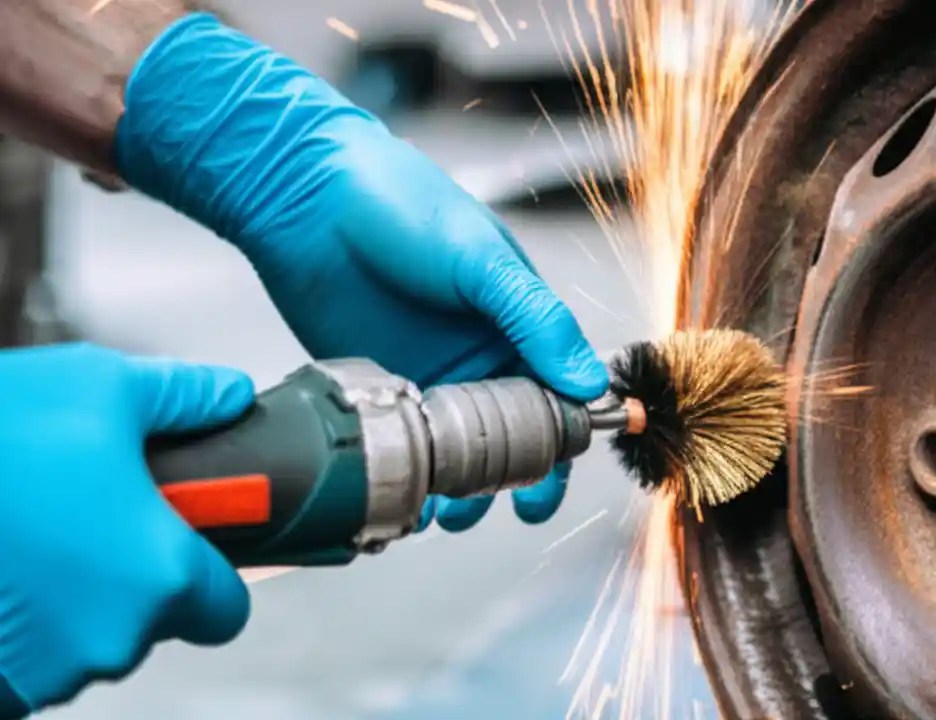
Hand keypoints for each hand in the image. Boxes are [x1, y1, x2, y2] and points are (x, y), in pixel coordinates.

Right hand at [0, 344, 254, 716]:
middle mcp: (113, 640)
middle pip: (149, 623)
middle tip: (81, 520)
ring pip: (82, 643)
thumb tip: (229, 396)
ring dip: (65, 603)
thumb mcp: (100, 387)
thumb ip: (183, 398)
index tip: (182, 541)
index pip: (225, 609)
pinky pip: (23, 662)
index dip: (208, 573)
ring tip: (23, 537)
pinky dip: (14, 626)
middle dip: (125, 578)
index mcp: (162, 575)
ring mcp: (45, 675)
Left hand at [114, 14, 609, 530]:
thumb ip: (535, 321)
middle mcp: (482, 355)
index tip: (561, 469)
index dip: (567, 434)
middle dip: (521, 476)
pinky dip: (414, 475)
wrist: (303, 196)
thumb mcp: (480, 260)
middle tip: (515, 507)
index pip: (561, 390)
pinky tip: (408, 495)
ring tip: (453, 509)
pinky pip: (410, 442)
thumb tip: (591, 384)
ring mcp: (432, 374)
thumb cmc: (402, 205)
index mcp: (520, 322)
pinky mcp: (383, 387)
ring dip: (466, 485)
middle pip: (517, 433)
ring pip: (464, 448)